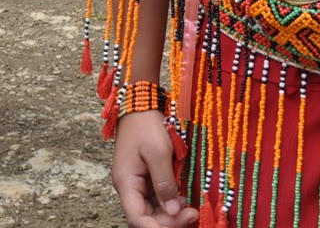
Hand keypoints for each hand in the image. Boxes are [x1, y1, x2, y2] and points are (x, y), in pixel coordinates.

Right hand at [111, 112, 196, 227]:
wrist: (141, 102)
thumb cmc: (146, 124)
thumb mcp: (158, 152)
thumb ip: (165, 183)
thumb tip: (173, 212)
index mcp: (126, 183)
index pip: (137, 219)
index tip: (181, 222)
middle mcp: (130, 187)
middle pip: (146, 217)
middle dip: (168, 221)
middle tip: (193, 214)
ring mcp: (138, 183)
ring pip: (152, 210)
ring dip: (171, 214)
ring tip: (192, 209)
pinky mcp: (147, 178)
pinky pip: (157, 199)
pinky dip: (171, 203)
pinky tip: (184, 199)